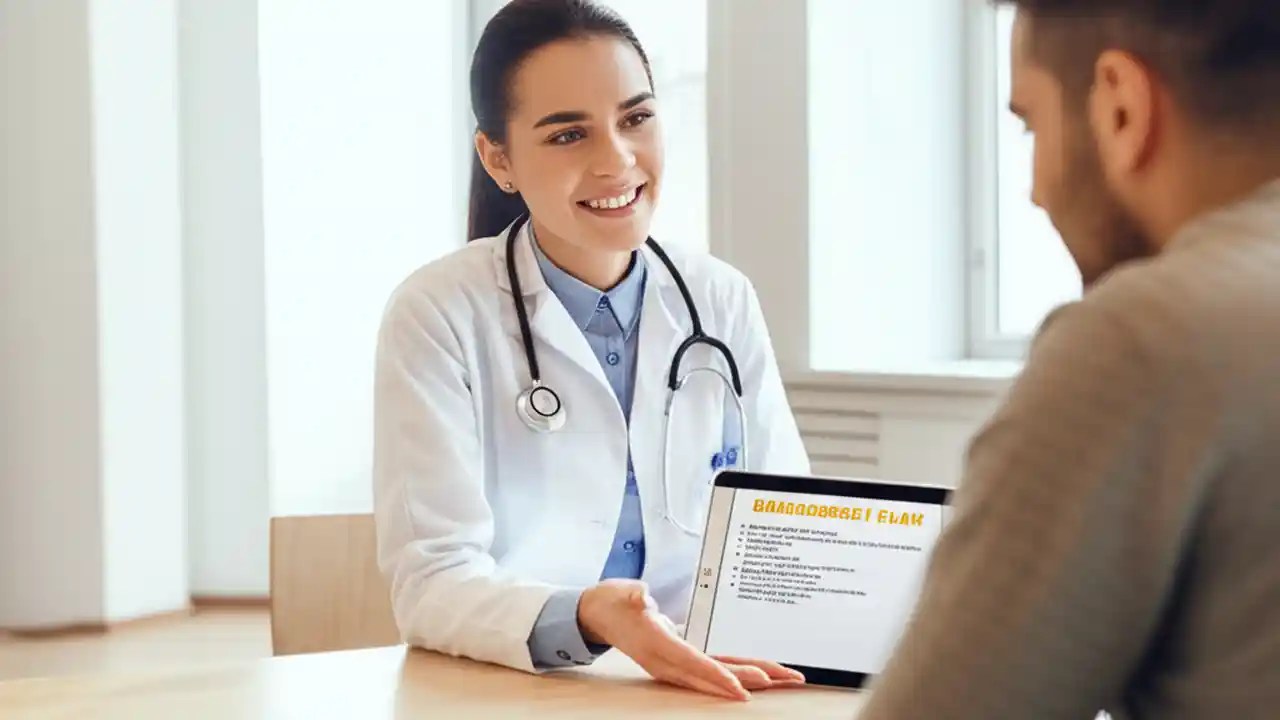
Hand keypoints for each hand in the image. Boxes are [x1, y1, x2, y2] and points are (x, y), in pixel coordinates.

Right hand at [577, 579, 804, 699]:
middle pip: (713, 675)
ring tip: (782, 679)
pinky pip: (712, 669)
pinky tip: (757, 675)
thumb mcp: (622, 594)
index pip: (693, 662)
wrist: (599, 615)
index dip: (718, 675)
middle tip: (780, 679)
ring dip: (749, 678)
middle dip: (748, 679)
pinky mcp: (680, 660)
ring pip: (716, 675)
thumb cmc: (613, 603)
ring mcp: (675, 664)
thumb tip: (642, 594)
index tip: (742, 688)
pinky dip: (735, 673)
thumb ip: (633, 595)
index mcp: (657, 645)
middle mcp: (668, 661)